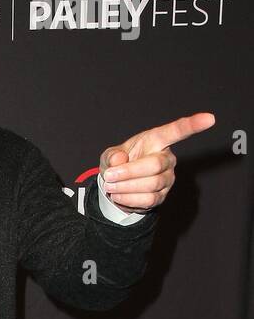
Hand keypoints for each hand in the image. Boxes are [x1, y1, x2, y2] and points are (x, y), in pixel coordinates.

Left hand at [100, 112, 214, 210]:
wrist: (116, 187)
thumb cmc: (118, 164)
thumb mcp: (110, 155)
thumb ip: (112, 155)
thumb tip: (119, 160)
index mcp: (157, 140)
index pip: (177, 130)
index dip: (193, 124)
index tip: (209, 119)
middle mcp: (167, 158)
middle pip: (155, 165)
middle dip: (129, 172)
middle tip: (109, 176)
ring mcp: (167, 178)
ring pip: (151, 185)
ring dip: (126, 187)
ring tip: (110, 186)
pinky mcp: (162, 196)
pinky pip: (148, 199)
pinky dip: (129, 199)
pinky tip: (118, 195)